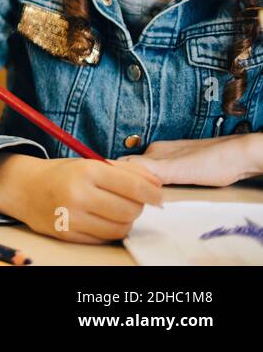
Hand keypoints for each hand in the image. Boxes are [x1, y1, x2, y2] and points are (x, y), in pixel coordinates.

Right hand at [0, 153, 163, 243]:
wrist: (23, 187)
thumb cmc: (61, 173)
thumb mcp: (89, 164)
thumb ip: (124, 173)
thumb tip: (156, 186)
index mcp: (86, 171)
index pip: (134, 188)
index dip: (153, 193)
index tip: (158, 196)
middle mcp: (78, 194)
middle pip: (130, 211)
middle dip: (138, 207)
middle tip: (132, 201)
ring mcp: (71, 217)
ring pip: (120, 228)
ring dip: (126, 221)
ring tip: (116, 210)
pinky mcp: (67, 234)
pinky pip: (104, 238)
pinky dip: (110, 230)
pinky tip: (102, 219)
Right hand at [117, 135, 262, 186]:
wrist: (241, 157)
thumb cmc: (211, 162)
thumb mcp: (174, 169)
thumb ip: (145, 169)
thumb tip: (114, 169)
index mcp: (152, 153)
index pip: (123, 164)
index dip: (116, 177)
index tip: (110, 191)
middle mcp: (158, 152)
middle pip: (134, 168)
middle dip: (126, 181)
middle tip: (122, 199)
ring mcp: (172, 158)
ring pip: (147, 171)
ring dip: (141, 183)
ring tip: (137, 197)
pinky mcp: (184, 165)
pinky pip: (161, 174)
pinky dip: (155, 182)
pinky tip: (160, 191)